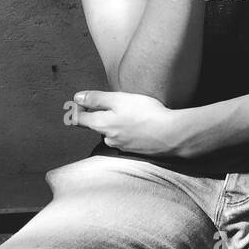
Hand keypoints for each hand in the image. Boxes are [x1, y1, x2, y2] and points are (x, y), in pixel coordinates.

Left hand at [71, 90, 195, 156]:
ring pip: (113, 133)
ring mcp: (122, 146)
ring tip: (132, 113)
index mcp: (102, 125)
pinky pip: (127, 139)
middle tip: (114, 103)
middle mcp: (109, 139)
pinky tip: (141, 125)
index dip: (78, 109)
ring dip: (118, 124)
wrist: (171, 135)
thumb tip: (77, 98)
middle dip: (101, 115)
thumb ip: (97, 98)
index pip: (80, 119)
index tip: (81, 102)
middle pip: (98, 126)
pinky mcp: (136, 150)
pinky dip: (130, 131)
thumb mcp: (119, 99)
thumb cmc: (145, 113)